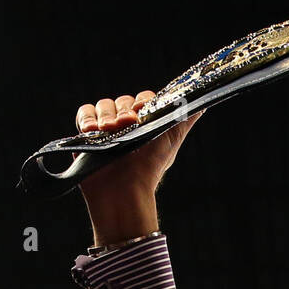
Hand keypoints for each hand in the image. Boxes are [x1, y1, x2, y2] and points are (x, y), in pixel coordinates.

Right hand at [75, 92, 203, 248]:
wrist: (124, 190)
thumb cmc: (150, 166)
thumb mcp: (173, 138)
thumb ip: (185, 118)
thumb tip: (204, 101)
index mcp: (146, 124)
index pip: (142, 99)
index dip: (141, 102)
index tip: (142, 112)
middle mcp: (126, 126)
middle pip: (121, 101)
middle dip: (123, 111)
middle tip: (127, 124)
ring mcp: (106, 131)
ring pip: (102, 106)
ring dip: (105, 115)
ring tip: (109, 130)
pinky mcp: (87, 137)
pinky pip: (84, 115)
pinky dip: (87, 118)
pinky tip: (93, 130)